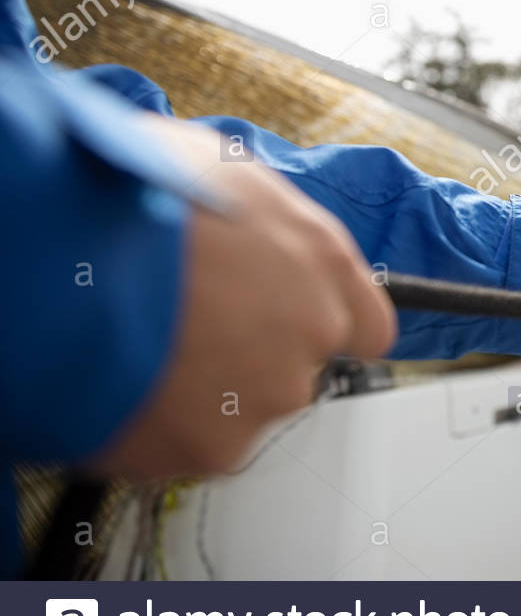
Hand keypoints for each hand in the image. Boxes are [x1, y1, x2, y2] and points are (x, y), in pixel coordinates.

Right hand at [95, 115, 396, 477]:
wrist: (58, 256)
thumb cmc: (128, 198)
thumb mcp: (213, 169)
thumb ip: (256, 219)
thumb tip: (244, 223)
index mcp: (322, 259)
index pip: (366, 324)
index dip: (320, 325)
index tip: (293, 327)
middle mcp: (312, 331)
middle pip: (294, 368)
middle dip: (246, 354)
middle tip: (184, 326)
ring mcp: (268, 394)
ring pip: (241, 410)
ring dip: (201, 392)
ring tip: (144, 349)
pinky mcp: (216, 446)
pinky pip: (190, 445)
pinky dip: (158, 427)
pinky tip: (125, 383)